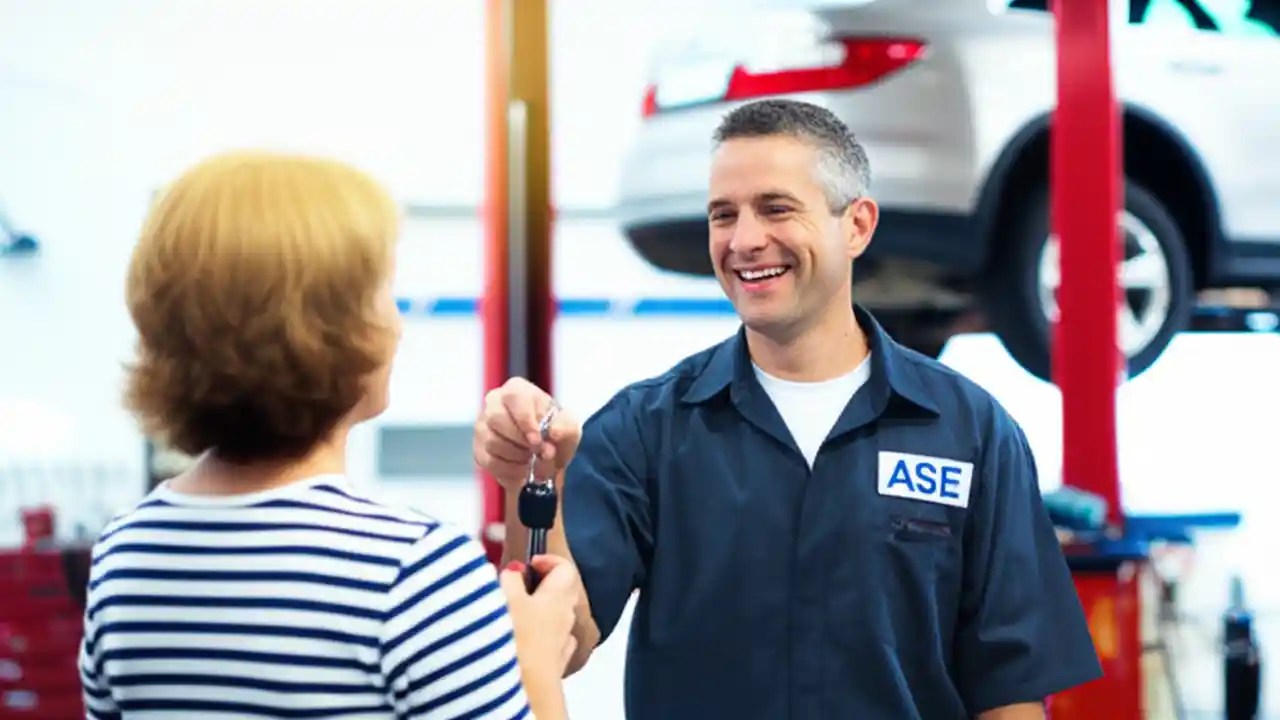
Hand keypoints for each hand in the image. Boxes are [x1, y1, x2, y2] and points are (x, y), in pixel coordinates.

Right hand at [475, 377, 580, 491]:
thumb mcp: (569, 426)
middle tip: (539, 453)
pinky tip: (522, 468)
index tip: (537, 440)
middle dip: (520, 441)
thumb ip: (566, 427)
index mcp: (517, 390)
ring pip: (492, 442)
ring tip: (532, 458)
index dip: (525, 420)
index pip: (514, 397)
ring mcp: (482, 426)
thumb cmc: (555, 432)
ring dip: (517, 456)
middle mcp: (494, 403)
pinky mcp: (479, 449)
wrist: (547, 452)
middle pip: (496, 419)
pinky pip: (489, 461)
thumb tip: (554, 433)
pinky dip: (509, 470)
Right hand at [500, 555, 580, 680]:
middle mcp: (565, 618)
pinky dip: (541, 636)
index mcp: (558, 597)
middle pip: (564, 591)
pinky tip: (524, 639)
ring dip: (541, 611)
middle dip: (545, 584)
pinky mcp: (553, 664)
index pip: (566, 568)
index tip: (530, 563)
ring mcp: (561, 642)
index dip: (549, 561)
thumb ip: (510, 578)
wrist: (524, 687)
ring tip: (515, 612)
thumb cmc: (518, 641)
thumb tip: (513, 571)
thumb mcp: (506, 597)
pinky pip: (552, 643)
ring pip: (557, 618)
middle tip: (521, 584)